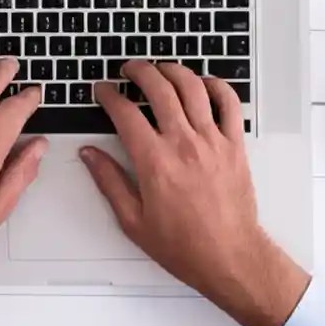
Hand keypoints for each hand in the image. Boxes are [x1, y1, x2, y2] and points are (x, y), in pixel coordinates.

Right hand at [80, 61, 309, 325]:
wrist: (228, 257)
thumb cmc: (183, 245)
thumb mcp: (133, 220)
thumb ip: (109, 181)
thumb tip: (89, 155)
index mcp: (154, 162)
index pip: (125, 113)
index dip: (109, 96)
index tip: (103, 91)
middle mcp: (184, 144)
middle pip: (159, 89)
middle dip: (139, 71)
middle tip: (129, 69)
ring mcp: (212, 141)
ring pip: (193, 88)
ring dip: (173, 71)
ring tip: (161, 68)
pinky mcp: (234, 145)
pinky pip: (229, 103)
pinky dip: (217, 86)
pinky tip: (204, 83)